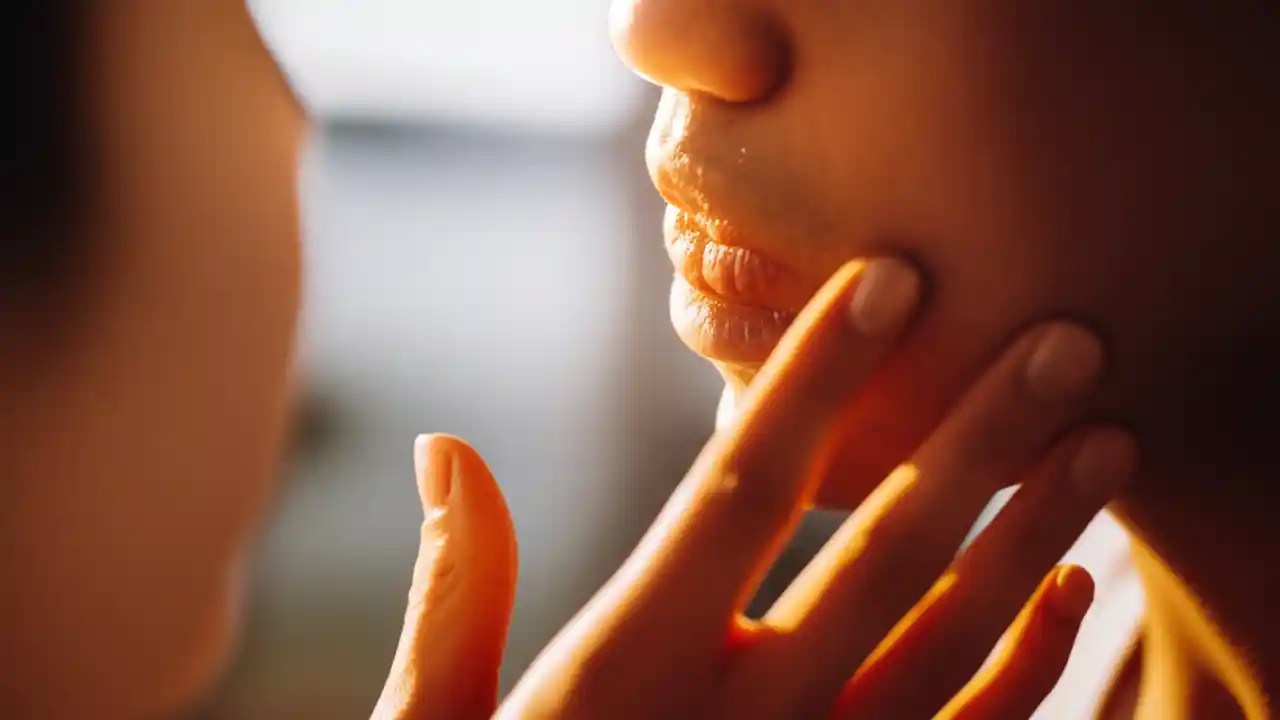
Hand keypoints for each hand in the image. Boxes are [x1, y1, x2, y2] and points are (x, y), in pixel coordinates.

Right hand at [375, 258, 1136, 718]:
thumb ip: (451, 598)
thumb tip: (443, 448)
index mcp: (628, 667)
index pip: (739, 490)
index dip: (816, 379)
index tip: (893, 278)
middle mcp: (740, 718)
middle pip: (883, 554)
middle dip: (980, 438)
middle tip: (1068, 340)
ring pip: (951, 642)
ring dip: (1035, 537)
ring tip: (1106, 440)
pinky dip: (1034, 668)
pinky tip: (1073, 588)